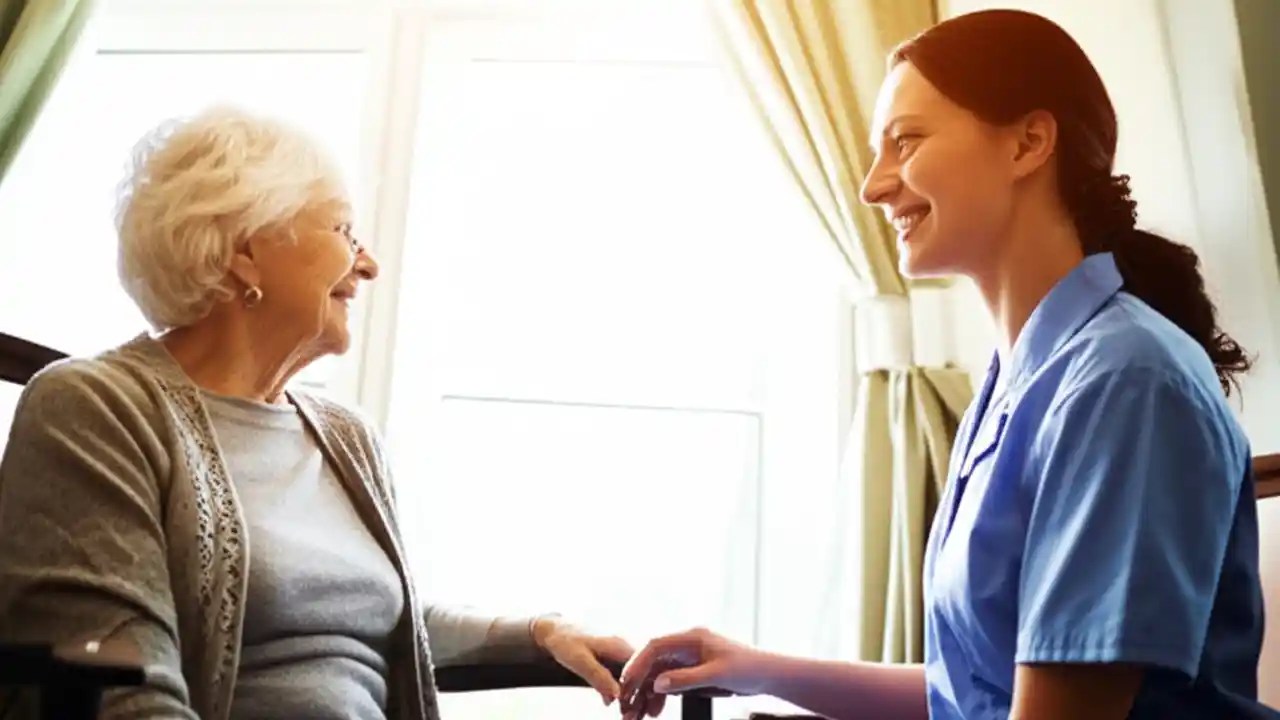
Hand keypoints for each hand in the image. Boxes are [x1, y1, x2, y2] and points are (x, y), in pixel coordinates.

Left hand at [533, 616, 634, 706]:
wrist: (553, 629)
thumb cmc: (564, 641)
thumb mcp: (579, 660)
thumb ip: (599, 676)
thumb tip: (618, 695)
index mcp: (619, 645)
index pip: (643, 668)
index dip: (642, 688)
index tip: (635, 705)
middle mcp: (622, 647)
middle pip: (639, 674)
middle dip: (637, 695)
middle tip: (630, 715)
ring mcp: (617, 652)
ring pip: (631, 676)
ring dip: (628, 694)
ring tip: (624, 712)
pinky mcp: (610, 657)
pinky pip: (621, 675)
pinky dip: (618, 689)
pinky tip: (611, 701)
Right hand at [618, 627, 764, 719]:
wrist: (768, 674)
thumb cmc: (748, 668)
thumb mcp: (717, 675)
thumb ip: (686, 678)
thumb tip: (657, 684)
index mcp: (692, 637)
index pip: (655, 646)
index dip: (637, 663)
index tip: (626, 683)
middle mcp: (687, 644)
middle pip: (653, 661)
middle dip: (638, 683)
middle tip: (626, 704)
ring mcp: (689, 657)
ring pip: (658, 674)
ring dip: (646, 693)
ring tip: (637, 714)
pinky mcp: (692, 670)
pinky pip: (669, 681)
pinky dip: (660, 696)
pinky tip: (655, 710)